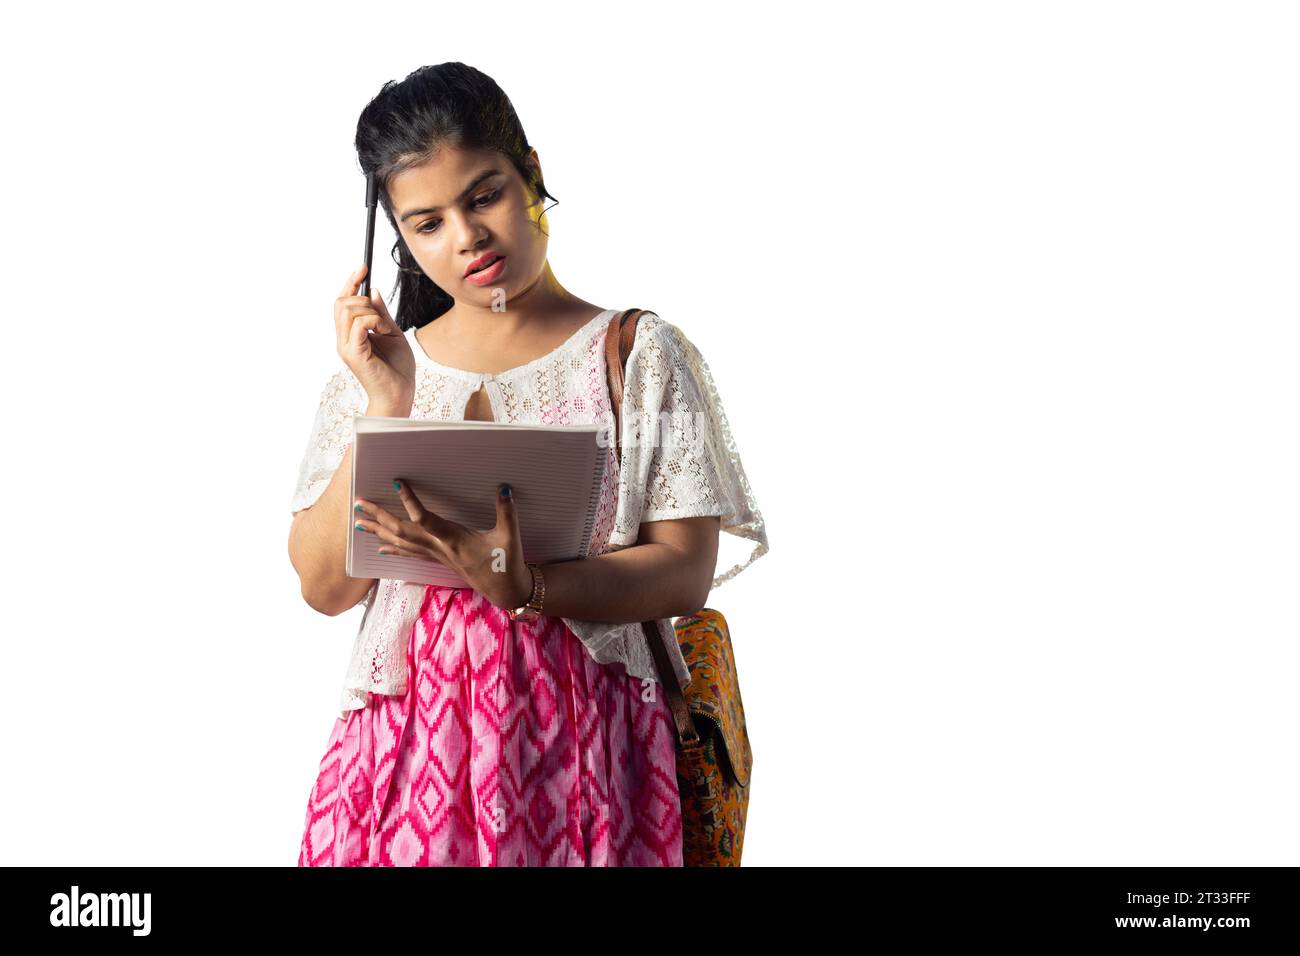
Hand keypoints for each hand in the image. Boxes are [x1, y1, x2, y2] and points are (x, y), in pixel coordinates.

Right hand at [335, 263, 414, 411]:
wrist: (400, 394)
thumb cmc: (398, 369)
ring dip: (372, 312)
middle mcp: (344, 339)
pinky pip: (360, 323)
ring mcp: (346, 346)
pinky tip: (385, 333)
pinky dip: (376, 321)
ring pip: (349, 309)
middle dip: (363, 298)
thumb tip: (373, 291)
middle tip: (382, 317)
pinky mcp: (353, 353)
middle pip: (341, 301)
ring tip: (385, 329)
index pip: (343, 301)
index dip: (351, 282)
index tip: (363, 266)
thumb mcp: (392, 334)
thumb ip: (382, 314)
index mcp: (351, 334)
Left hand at [352, 480, 534, 610]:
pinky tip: (378, 546)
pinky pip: (408, 553)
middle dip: (379, 516)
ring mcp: (436, 555)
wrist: (504, 589)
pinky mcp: (438, 559)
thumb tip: (504, 487)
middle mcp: (439, 547)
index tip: (397, 482)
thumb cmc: (506, 562)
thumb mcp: (510, 536)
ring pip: (400, 542)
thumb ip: (507, 511)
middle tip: (359, 502)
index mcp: (454, 539)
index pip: (426, 519)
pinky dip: (391, 547)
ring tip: (357, 522)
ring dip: (378, 531)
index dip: (410, 501)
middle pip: (401, 531)